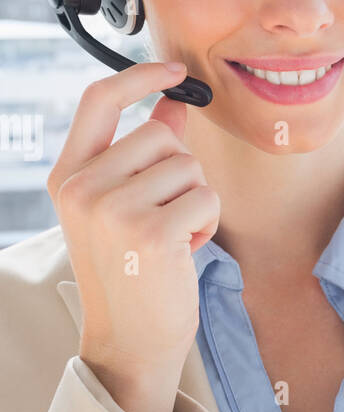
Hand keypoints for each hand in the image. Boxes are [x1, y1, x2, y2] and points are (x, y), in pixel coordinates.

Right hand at [47, 63, 220, 380]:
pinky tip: (184, 251)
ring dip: (195, 201)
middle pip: (159, 136)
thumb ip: (145, 154)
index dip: (140, 76)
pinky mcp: (150, 232)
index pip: (98, 100)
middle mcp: (82, 189)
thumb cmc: (131, 274)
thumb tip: (174, 105)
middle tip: (167, 216)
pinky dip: (206, 222)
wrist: (130, 341)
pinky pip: (206, 197)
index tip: (174, 70)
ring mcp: (113, 210)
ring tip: (173, 238)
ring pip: (188, 166)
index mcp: (68, 177)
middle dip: (181, 172)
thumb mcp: (124, 207)